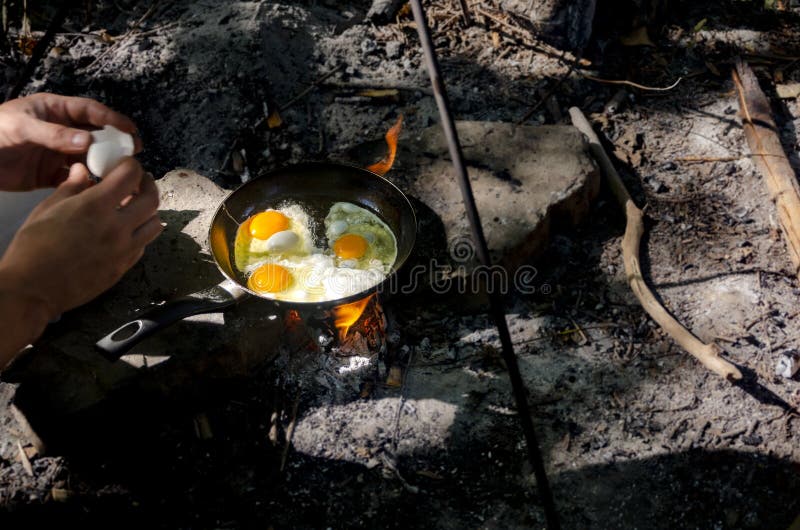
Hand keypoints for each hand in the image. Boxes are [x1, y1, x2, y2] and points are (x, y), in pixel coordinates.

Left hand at [0, 93, 140, 190]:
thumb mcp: (21, 126)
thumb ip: (55, 134)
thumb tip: (90, 141)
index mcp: (54, 111)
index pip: (90, 111)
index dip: (112, 119)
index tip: (130, 130)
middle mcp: (61, 131)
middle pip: (95, 135)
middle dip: (114, 143)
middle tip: (133, 154)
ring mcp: (56, 153)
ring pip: (88, 158)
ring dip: (104, 164)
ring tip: (120, 174)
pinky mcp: (50, 175)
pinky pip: (75, 178)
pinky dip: (88, 182)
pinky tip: (98, 188)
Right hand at [0, 158, 161, 320]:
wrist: (33, 289)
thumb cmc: (33, 247)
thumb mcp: (47, 210)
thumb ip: (70, 188)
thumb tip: (82, 171)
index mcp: (95, 207)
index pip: (130, 175)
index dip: (131, 165)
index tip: (125, 165)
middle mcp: (117, 227)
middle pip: (152, 199)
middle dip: (148, 185)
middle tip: (140, 182)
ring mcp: (124, 250)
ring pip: (155, 224)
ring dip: (149, 211)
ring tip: (135, 207)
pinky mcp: (124, 267)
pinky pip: (143, 245)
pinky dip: (141, 234)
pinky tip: (127, 231)